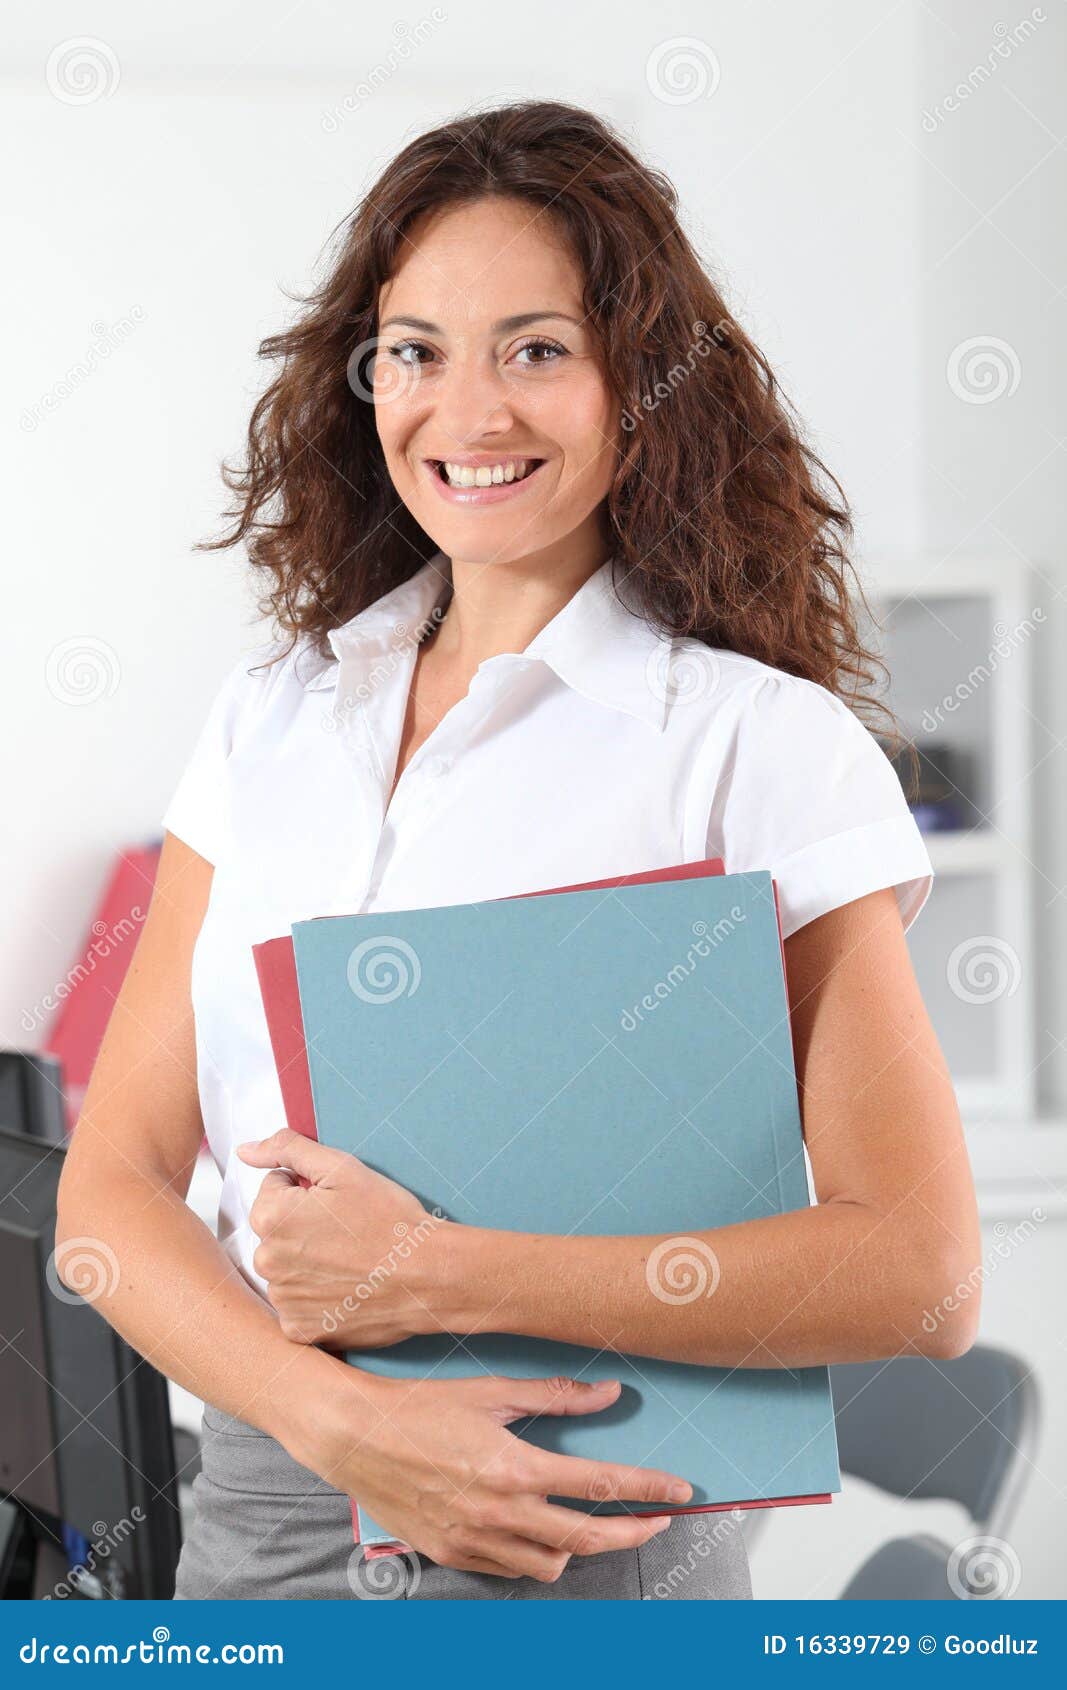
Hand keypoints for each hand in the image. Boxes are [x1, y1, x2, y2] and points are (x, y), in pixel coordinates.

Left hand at [238, 1129, 446, 1348]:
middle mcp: (266, 1261)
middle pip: (276, 1232)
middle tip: (346, 1233)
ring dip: (307, 1264)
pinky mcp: (299, 1330)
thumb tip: (246, 1151)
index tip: (337, 1205)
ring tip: (349, 1262)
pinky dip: (315, 1299)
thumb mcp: (342, 1169)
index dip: (307, 1191)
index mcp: (271, 1218)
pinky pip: (296, 1307)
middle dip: (302, 1227)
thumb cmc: (389, 1220)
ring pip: (286, 1269)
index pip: (274, 1191)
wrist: (427, 1275)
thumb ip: (287, 1149)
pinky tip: (344, 1289)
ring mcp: (282, 1300)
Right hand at [297, 1364, 692, 1581]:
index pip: (600, 1484)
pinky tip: (535, 1531)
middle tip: (657, 1521)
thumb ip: (556, 1395)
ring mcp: (474, 1539)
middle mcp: (499, 1511)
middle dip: (633, 1532)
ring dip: (578, 1547)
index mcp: (514, 1465)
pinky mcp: (452, 1554)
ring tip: (586, 1522)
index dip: (648, 1489)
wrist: (354, 1436)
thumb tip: (610, 1393)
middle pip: (587, 1537)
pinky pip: (510, 1569)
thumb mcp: (491, 1390)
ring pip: (552, 1564)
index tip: (679, 1492)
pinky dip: (532, 1554)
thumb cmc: (421, 1405)